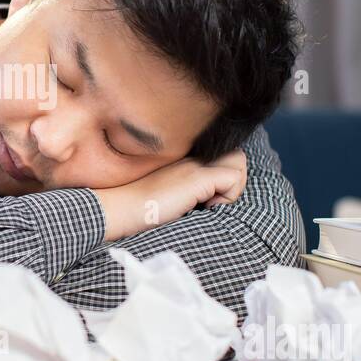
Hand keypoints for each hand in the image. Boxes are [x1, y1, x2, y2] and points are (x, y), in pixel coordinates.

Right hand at [92, 147, 247, 242]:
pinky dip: (228, 197)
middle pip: (237, 154)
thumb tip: (208, 198)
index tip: (207, 199)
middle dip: (234, 179)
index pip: (223, 154)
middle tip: (215, 199)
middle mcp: (192, 155)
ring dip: (234, 187)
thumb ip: (187, 185)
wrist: (120, 207)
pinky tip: (207, 207)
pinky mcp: (198, 177)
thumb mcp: (167, 189)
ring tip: (212, 203)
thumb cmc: (137, 206)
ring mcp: (196, 163)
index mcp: (185, 156)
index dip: (223, 176)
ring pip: (240, 163)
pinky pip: (233, 179)